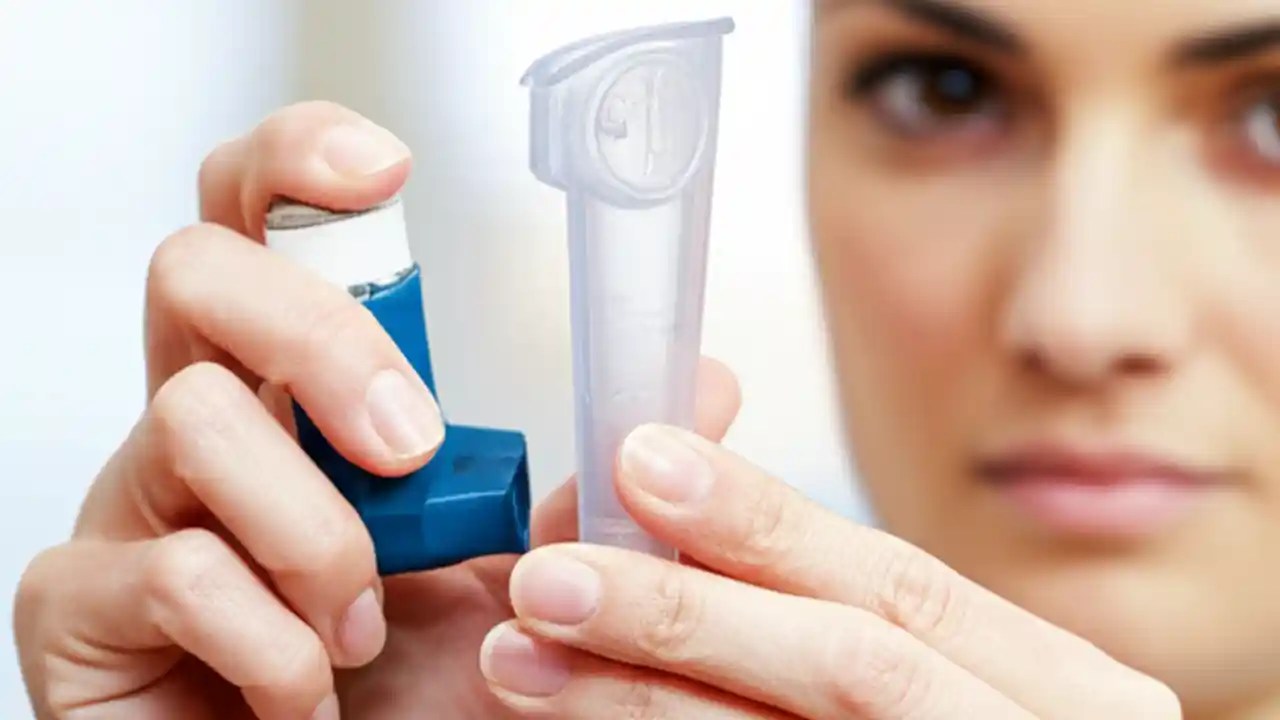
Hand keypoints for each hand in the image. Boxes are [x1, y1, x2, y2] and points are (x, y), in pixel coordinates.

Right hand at [11, 101, 744, 719]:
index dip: (299, 162)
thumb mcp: (528, 574)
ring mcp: (131, 502)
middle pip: (199, 270)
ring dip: (319, 534)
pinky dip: (273, 642)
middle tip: (407, 446)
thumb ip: (597, 479)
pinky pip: (171, 569)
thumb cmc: (416, 684)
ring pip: (192, 419)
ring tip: (366, 629)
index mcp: (296, 388)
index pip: (264, 223)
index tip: (383, 171)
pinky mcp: (80, 604)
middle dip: (319, 338)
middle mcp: (204, 419)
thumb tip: (706, 386)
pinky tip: (305, 691)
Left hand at [485, 426, 1183, 718]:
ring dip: (650, 698)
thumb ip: (856, 607)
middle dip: (687, 612)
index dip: (762, 521)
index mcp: (1055, 687)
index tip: (640, 463)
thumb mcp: (979, 682)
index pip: (901, 584)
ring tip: (527, 660)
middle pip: (850, 662)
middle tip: (552, 575)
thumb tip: (686, 513)